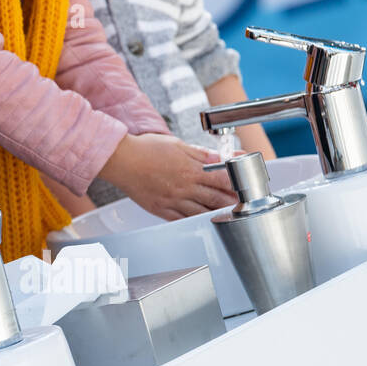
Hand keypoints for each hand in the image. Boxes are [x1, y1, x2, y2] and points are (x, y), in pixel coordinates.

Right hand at [99, 133, 236, 219]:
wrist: (120, 160)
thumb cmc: (146, 149)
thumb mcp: (177, 145)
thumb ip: (202, 155)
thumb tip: (221, 158)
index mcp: (191, 170)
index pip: (224, 179)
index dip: (238, 183)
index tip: (246, 185)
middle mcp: (185, 188)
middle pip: (217, 198)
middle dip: (233, 201)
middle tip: (243, 203)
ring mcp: (173, 201)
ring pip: (203, 212)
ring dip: (219, 213)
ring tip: (229, 213)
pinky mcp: (162, 210)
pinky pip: (184, 219)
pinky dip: (196, 220)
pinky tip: (204, 219)